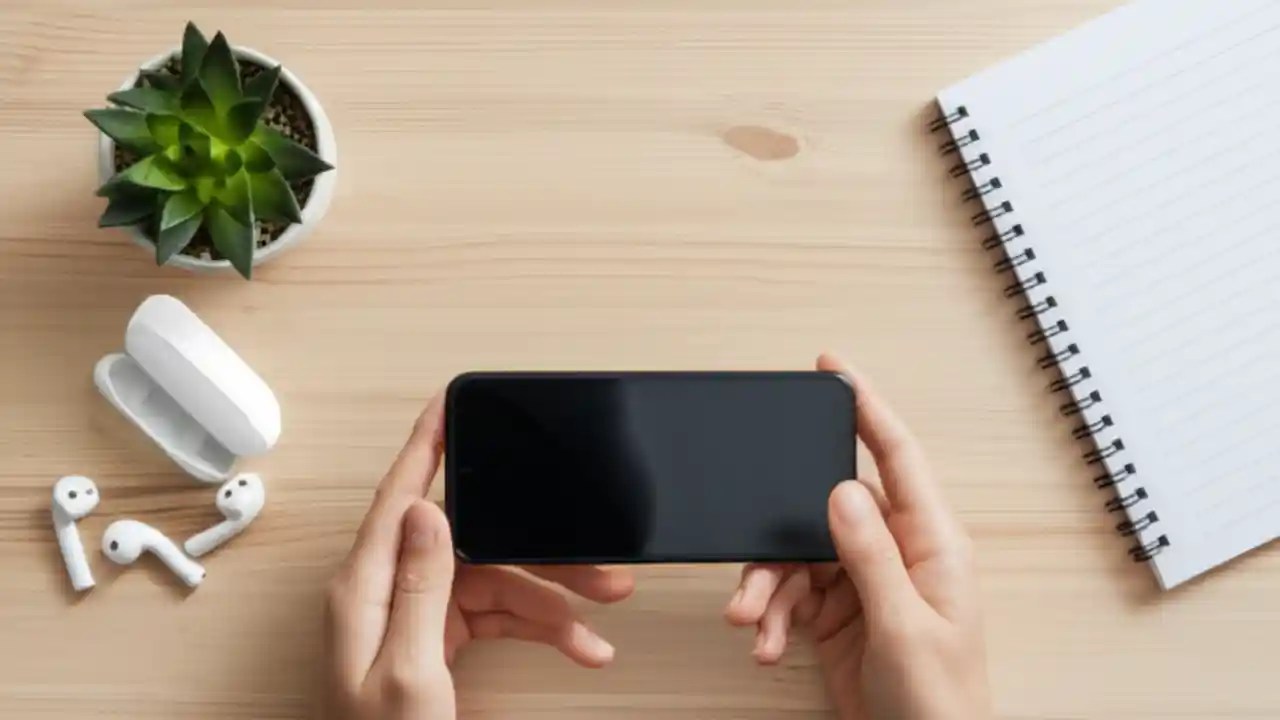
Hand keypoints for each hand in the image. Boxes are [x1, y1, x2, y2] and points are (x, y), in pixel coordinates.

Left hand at [324, 394, 634, 718]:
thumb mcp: (411, 672)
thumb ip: (419, 588)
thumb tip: (426, 510)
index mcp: (365, 589)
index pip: (399, 498)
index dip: (427, 446)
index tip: (450, 403)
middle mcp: (387, 593)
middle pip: (470, 544)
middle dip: (538, 552)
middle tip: (594, 557)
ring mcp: (413, 617)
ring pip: (495, 582)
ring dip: (552, 600)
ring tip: (601, 617)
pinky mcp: (436, 641)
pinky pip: (496, 617)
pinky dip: (540, 630)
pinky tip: (580, 644)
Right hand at [725, 354, 989, 719]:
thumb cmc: (940, 703)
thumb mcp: (905, 627)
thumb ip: (870, 556)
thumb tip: (841, 489)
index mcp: (931, 543)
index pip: (897, 455)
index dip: (866, 406)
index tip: (832, 368)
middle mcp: (897, 553)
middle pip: (823, 512)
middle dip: (778, 539)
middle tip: (750, 565)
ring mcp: (865, 584)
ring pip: (797, 556)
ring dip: (768, 589)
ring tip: (750, 621)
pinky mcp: (838, 615)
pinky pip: (791, 595)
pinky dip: (771, 617)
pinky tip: (764, 644)